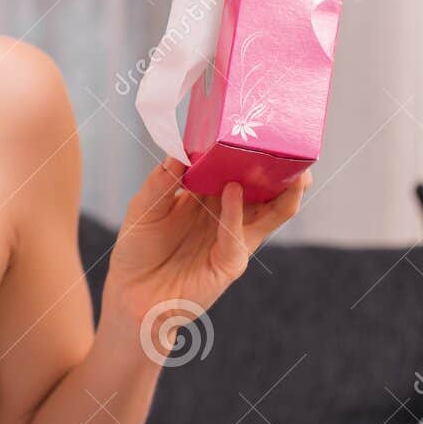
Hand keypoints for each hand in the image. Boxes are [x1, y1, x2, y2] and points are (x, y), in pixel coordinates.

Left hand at [101, 158, 308, 350]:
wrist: (130, 295)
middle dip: (283, 169)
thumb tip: (180, 152)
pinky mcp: (229, 263)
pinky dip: (236, 213)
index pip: (238, 170)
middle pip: (265, 189)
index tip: (256, 128)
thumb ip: (161, 182)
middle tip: (292, 146)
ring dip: (284, 192)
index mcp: (209, 199)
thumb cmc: (137, 251)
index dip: (248, 152)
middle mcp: (227, 216)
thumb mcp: (144, 209)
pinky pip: (239, 236)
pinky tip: (234, 193)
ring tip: (292, 171)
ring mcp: (232, 239)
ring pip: (271, 214)